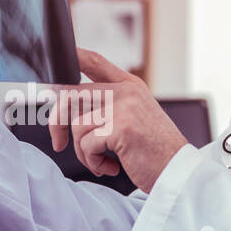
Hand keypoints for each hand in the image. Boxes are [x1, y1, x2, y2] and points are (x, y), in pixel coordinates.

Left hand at [48, 48, 189, 192]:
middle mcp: (126, 91)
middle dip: (58, 122)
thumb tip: (68, 109)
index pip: (93, 61)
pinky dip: (94, 162)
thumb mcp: (135, 118)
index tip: (51, 73)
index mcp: (129, 85)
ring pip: (77, 125)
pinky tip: (111, 167)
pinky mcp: (121, 127)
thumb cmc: (156, 151)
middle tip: (60, 143)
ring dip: (83, 152)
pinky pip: (87, 145)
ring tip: (101, 161)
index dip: (71, 59)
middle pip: (72, 94)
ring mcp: (124, 107)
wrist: (178, 171)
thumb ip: (108, 107)